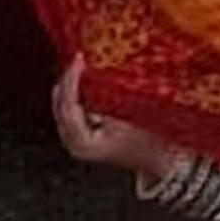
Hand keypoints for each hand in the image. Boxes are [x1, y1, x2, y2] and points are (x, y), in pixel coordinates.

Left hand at [51, 70, 166, 176]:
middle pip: (61, 108)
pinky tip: (85, 81)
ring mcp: (77, 144)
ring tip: (80, 65)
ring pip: (64, 110)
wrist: (158, 161)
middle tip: (78, 58)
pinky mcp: (84, 138)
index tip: (79, 59)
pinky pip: (73, 112)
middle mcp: (76, 146)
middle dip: (68, 82)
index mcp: (84, 143)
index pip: (68, 107)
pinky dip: (77, 95)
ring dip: (72, 87)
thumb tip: (102, 70)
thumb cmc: (149, 141)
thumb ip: (113, 95)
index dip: (72, 81)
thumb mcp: (133, 114)